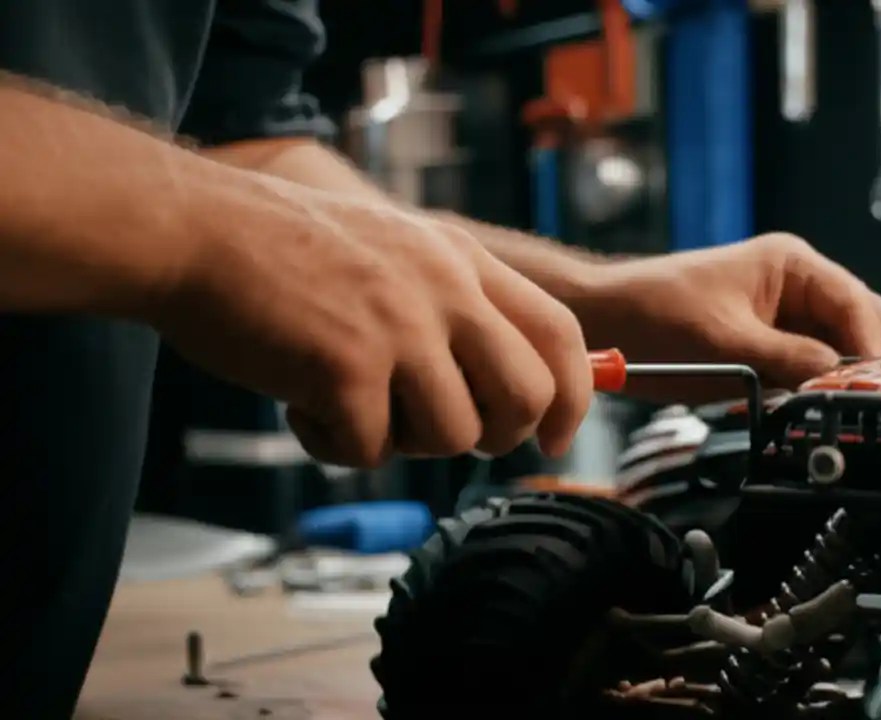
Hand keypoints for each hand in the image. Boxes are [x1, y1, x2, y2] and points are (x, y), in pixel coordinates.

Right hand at [150, 179, 592, 466]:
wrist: (195, 230)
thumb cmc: (288, 251)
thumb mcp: (399, 250)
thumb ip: (456, 303)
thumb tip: (511, 382)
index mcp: (462, 260)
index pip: (560, 334)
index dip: (575, 396)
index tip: (555, 436)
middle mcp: (444, 291)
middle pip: (526, 397)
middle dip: (497, 436)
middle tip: (443, 430)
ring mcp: (399, 328)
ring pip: (454, 436)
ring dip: (403, 440)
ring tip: (351, 401)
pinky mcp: (347, 367)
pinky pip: (372, 450)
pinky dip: (336, 444)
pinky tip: (302, 404)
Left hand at [576, 233, 880, 390]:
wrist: (606, 322)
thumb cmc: (656, 316)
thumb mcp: (725, 340)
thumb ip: (787, 357)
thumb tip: (841, 377)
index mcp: (792, 264)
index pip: (854, 302)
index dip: (869, 345)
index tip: (872, 386)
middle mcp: (798, 287)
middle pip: (858, 326)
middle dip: (860, 363)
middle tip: (854, 403)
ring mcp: (785, 318)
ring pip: (837, 352)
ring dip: (835, 380)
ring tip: (829, 412)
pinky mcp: (769, 348)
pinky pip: (808, 371)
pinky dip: (811, 391)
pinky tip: (804, 411)